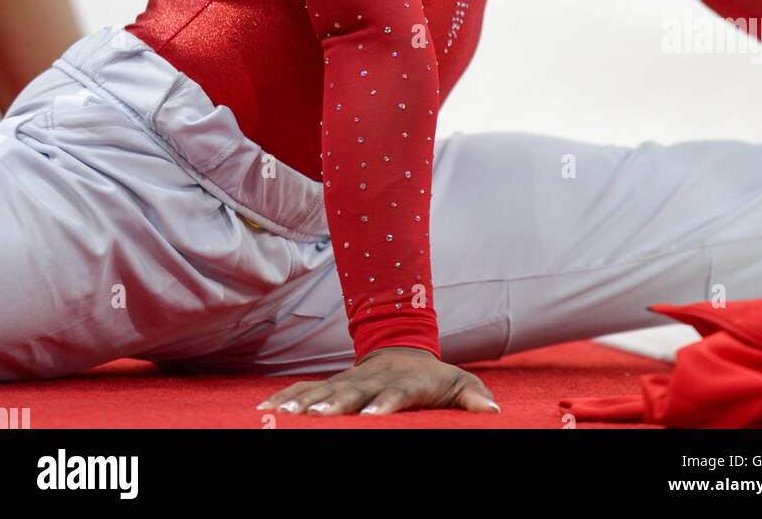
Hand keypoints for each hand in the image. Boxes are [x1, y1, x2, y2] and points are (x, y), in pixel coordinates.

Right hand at [257, 346, 500, 416]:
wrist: (402, 344)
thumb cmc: (432, 377)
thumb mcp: (458, 383)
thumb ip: (473, 397)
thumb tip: (494, 412)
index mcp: (403, 382)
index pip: (394, 394)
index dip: (384, 404)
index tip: (373, 416)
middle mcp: (371, 380)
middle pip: (352, 392)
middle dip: (335, 403)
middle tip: (320, 415)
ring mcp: (349, 381)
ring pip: (323, 390)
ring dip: (303, 402)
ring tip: (281, 413)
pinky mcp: (331, 384)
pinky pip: (306, 390)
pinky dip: (286, 397)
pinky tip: (267, 407)